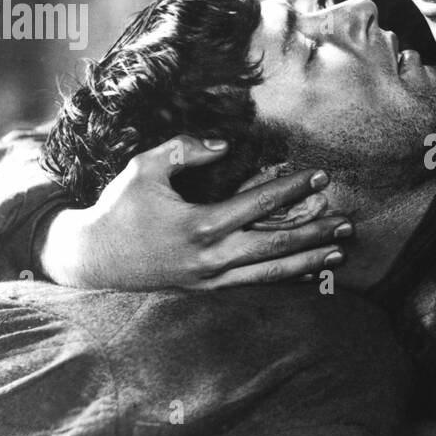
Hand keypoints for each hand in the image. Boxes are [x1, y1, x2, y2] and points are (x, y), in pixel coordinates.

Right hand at [38, 135, 350, 288]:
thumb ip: (185, 149)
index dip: (292, 188)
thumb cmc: (117, 208)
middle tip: (346, 221)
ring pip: (270, 273)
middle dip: (314, 232)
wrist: (89, 260)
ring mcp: (209, 279)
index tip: (319, 176)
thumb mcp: (144, 168)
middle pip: (276, 245)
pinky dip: (283, 280)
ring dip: (308, 262)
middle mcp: (210, 257)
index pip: (258, 204)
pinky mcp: (205, 291)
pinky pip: (253, 286)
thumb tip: (224, 144)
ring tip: (338, 252)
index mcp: (199, 224)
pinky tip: (308, 275)